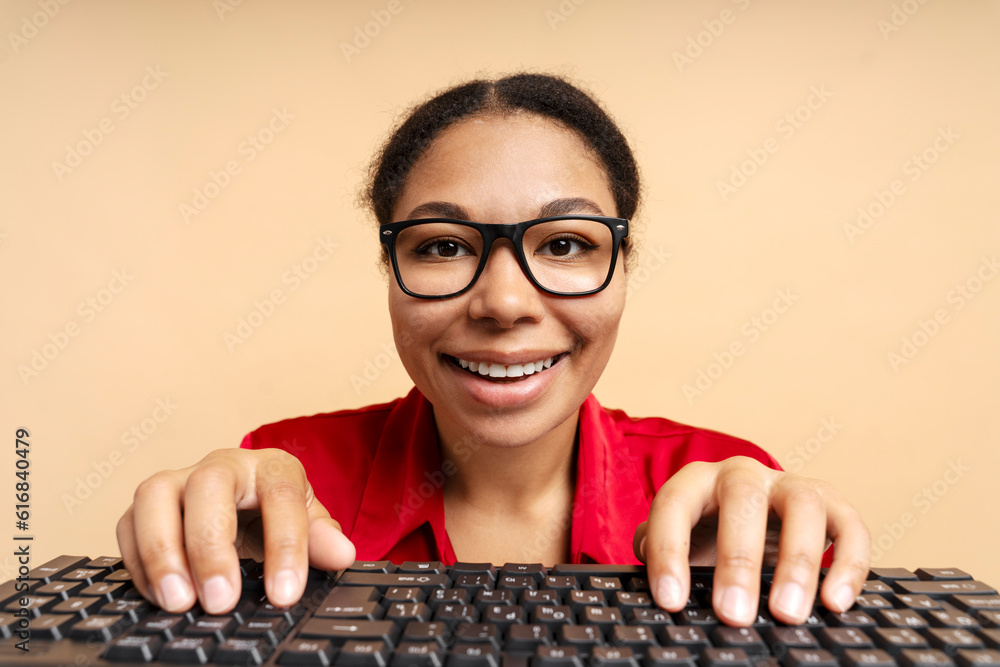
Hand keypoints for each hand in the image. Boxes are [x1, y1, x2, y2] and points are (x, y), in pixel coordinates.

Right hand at [116, 448, 355, 613]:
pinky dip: (137, 561)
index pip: (282, 495)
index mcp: (271, 467)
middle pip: (209, 487)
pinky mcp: (145, 505)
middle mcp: (221, 465)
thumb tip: (343, 554)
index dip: (285, 545)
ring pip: (155, 496)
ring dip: (163, 552)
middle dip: (212, 546)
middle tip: (221, 600)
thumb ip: (322, 539)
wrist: (245, 503)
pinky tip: (158, 595)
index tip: (284, 593)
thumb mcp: (308, 523)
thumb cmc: (275, 513)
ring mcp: (178, 480)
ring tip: (179, 602)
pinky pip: (127, 524)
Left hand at [633, 456, 869, 625]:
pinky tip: (835, 603)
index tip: (671, 601)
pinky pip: (850, 526)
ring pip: (803, 506)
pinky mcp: (832, 504)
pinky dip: (849, 564)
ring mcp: (790, 485)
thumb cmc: (708, 537)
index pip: (674, 504)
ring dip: (797, 562)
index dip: (669, 551)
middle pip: (743, 499)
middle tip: (733, 614)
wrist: (752, 520)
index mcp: (697, 480)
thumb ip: (664, 560)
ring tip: (787, 614)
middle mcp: (743, 474)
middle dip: (738, 560)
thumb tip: (662, 595)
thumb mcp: (682, 545)